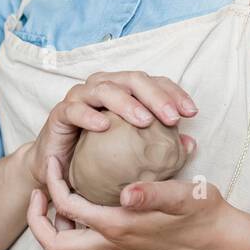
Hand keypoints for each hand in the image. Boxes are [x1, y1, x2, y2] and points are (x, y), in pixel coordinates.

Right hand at [20, 70, 197, 197]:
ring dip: (127, 103)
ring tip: (145, 121)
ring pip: (105, 88)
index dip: (174, 93)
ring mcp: (80, 97)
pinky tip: (104, 126)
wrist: (58, 169)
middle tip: (173, 118)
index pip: (153, 82)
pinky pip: (74, 109)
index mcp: (124, 90)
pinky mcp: (60, 113)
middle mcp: (103, 87)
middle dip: (156, 96)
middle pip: (133, 80)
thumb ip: (160, 144)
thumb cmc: (98, 155)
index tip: (192, 112)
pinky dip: (89, 115)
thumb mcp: (132, 151)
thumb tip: (191, 143)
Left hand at [26, 153, 235, 249]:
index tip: (55, 160)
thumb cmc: (202, 211)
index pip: (68, 207)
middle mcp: (112, 245)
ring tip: (57, 196)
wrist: (219, 239)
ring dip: (54, 226)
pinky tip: (85, 206)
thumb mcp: (182, 195)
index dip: (53, 183)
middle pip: (55, 244)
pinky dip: (73, 230)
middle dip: (37, 219)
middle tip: (40, 191)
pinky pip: (84, 248)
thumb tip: (125, 192)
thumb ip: (152, 192)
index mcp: (119, 226)